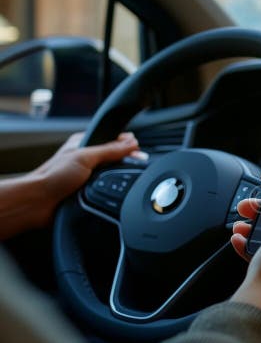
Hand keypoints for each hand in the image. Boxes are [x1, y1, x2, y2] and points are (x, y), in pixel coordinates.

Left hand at [0, 132, 139, 239]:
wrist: (39, 203)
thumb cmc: (53, 177)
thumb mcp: (85, 157)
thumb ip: (110, 150)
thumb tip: (132, 144)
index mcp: (83, 143)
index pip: (112, 139)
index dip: (128, 144)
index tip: (139, 151)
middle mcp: (85, 158)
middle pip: (115, 156)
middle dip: (127, 160)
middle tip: (139, 164)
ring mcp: (87, 175)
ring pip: (112, 173)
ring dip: (119, 176)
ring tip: (129, 176)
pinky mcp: (88, 191)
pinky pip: (107, 188)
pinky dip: (113, 189)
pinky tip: (116, 190)